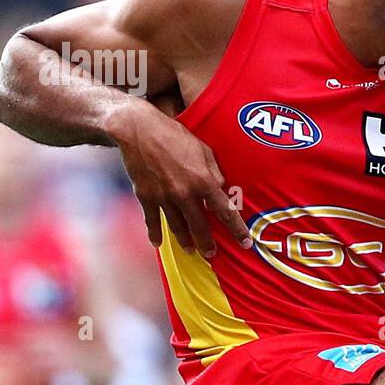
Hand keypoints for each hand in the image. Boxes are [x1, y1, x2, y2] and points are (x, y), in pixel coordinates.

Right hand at [107, 99, 250, 255]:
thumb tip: (221, 187)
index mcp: (204, 181)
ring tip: (191, 250)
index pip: (225, 211)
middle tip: (212, 254)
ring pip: (177, 226)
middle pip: (200, 225)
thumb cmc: (175, 136)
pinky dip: (155, 233)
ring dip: (185, 241)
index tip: (245, 243)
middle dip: (208, 242)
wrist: (138, 130)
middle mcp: (185, 193)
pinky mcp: (146, 196)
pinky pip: (152, 220)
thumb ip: (214, 171)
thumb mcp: (204, 149)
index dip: (237, 229)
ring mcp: (164, 197)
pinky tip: (158, 243)